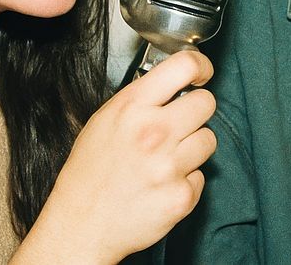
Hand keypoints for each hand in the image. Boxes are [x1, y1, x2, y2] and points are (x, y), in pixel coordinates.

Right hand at [12, 49, 215, 263]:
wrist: (81, 224)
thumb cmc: (89, 174)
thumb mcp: (104, 120)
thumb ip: (140, 100)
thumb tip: (171, 85)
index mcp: (132, 107)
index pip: (185, 66)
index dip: (200, 66)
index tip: (201, 73)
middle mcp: (154, 132)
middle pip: (207, 102)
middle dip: (196, 111)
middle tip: (181, 123)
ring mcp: (170, 166)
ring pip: (209, 140)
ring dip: (192, 148)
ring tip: (166, 159)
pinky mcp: (182, 196)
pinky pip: (201, 176)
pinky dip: (186, 181)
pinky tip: (162, 184)